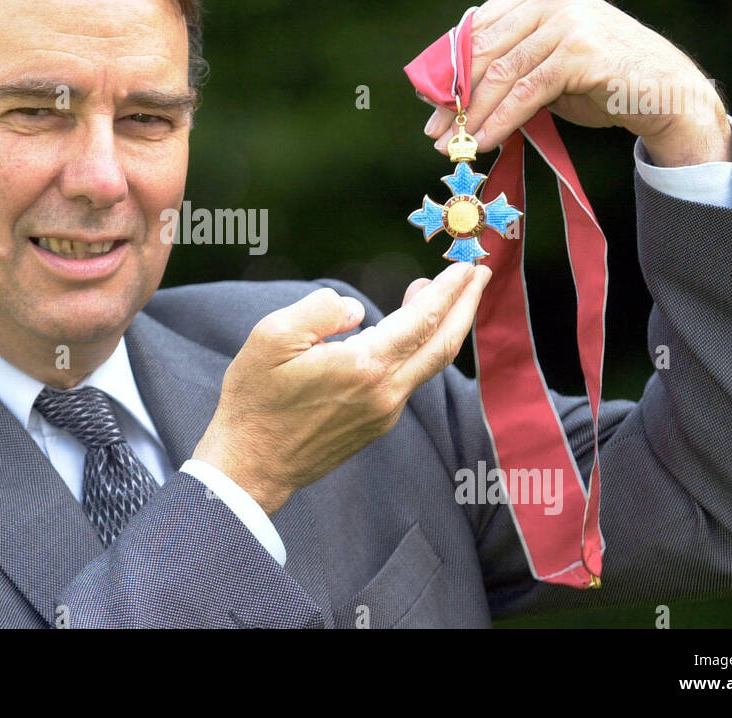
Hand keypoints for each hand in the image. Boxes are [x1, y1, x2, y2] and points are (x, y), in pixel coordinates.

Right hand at [192, 262, 491, 514]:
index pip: (421, 320)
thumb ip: (320, 311)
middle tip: (480, 274)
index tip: (466, 266)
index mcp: (363, 366)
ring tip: (445, 295)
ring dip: (444, 327)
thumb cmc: (255, 400)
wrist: (251, 466)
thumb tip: (357, 310)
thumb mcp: (272, 338)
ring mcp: (384, 412)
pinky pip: (408, 379)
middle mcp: (385, 392)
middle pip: (442, 344)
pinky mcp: (375, 424)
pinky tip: (406, 334)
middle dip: (466, 306)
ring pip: (428, 364)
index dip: (447, 290)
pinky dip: (419, 349)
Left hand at [424, 0, 731, 166]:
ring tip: (454, 145)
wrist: (664, 92)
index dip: (449, 69)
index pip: (478, 27)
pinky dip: (500, 120)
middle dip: (455, 97)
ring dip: (473, 115)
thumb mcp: (547, 64)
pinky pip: (526, 91)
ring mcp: (568, 20)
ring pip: (502, 73)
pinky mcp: (580, 51)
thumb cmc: (601, 81)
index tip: (429, 104)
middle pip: (485, 50)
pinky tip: (483, 142)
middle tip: (435, 132)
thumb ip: (507, 65)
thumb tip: (446, 96)